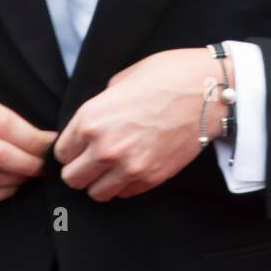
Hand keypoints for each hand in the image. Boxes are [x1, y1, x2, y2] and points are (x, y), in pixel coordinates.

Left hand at [54, 48, 223, 201]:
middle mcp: (105, 147)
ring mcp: (129, 167)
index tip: (77, 146)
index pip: (62, 151)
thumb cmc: (166, 76)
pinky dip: (123, 185)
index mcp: (92, 119)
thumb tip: (94, 120)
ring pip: (96, 193)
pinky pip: (124, 194)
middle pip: (72, 178)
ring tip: (109, 168)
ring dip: (99, 181)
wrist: (208, 93)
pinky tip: (130, 167)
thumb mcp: (121, 80)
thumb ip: (101, 105)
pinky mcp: (152, 178)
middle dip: (78, 169)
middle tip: (89, 160)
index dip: (69, 147)